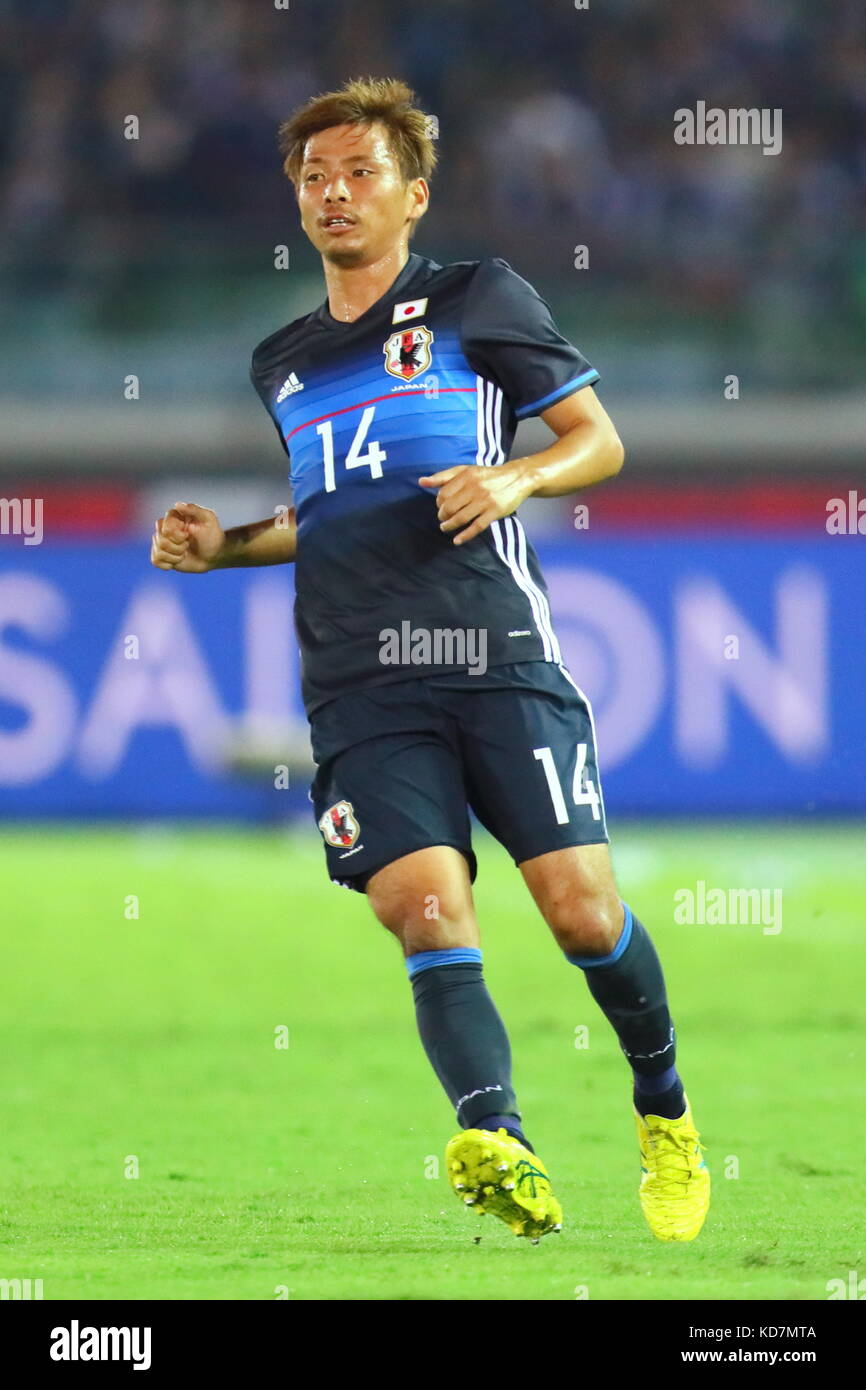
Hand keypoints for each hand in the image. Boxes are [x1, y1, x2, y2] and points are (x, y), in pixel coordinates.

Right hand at [150, 502, 224, 572]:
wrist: (214, 555)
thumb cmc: (212, 535)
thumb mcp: (208, 519)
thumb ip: (194, 509)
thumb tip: (177, 505)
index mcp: (173, 517)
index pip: (165, 528)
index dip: (177, 535)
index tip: (189, 535)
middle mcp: (164, 528)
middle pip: (160, 540)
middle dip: (178, 547)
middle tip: (188, 544)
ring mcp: (162, 542)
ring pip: (158, 552)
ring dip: (176, 556)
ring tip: (185, 552)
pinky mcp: (161, 555)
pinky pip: (155, 560)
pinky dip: (169, 563)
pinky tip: (178, 560)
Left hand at [418, 460, 534, 544]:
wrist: (517, 478)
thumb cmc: (487, 476)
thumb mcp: (466, 470)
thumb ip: (443, 477)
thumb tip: (421, 482)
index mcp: (466, 476)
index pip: (443, 494)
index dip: (438, 503)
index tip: (441, 507)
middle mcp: (475, 488)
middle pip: (450, 507)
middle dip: (442, 516)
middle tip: (443, 519)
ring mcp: (485, 501)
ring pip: (461, 517)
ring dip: (449, 526)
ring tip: (445, 528)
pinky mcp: (494, 512)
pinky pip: (476, 527)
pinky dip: (465, 535)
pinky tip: (457, 540)